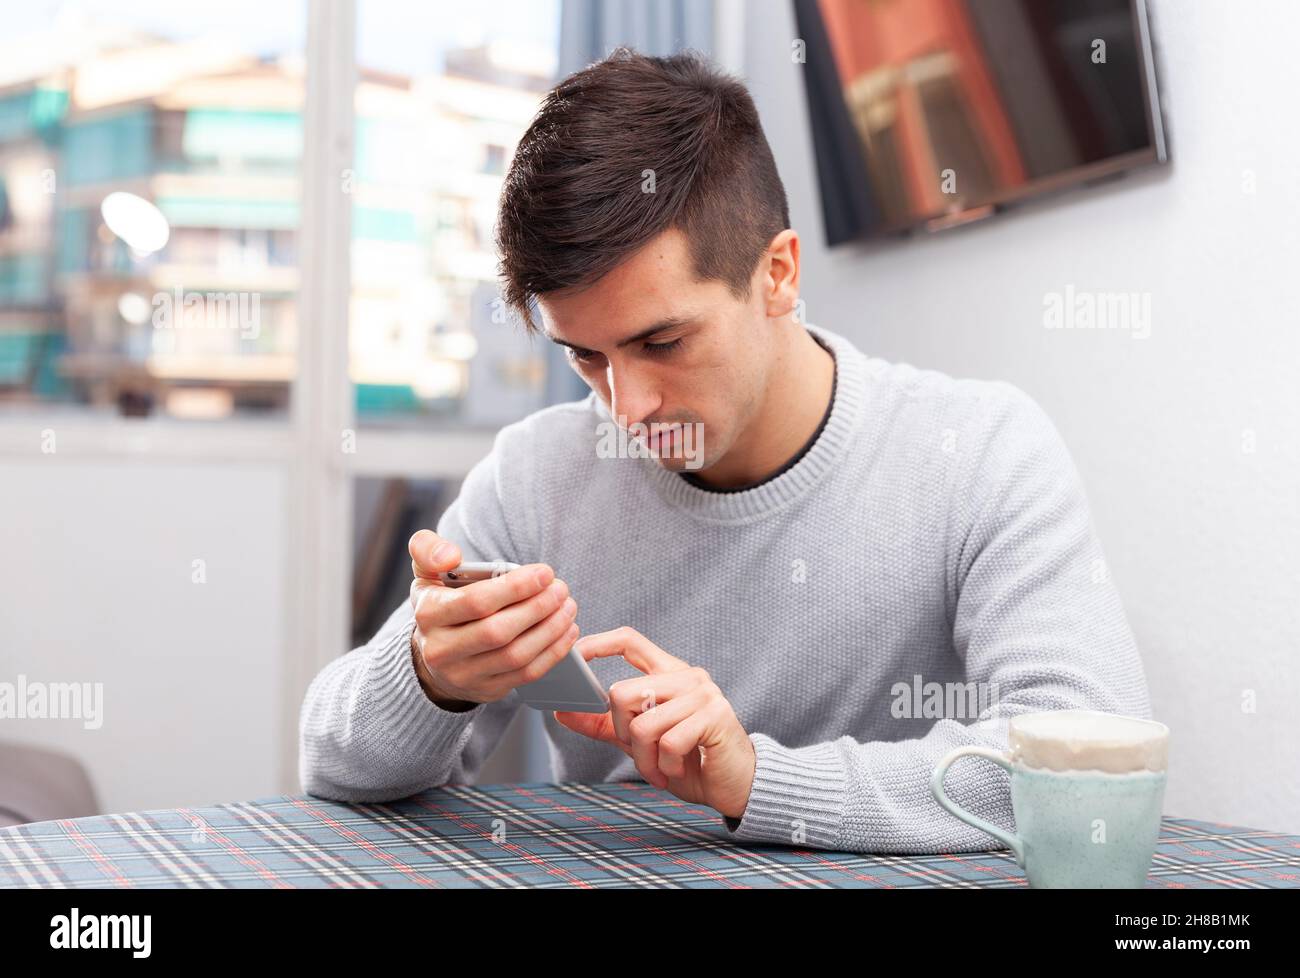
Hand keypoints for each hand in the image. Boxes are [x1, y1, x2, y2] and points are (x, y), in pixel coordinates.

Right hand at [407, 530, 579, 705]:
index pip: (475, 602)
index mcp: (428, 614)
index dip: (515, 587)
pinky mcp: (487, 689)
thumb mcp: (426, 573)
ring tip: (567, 607)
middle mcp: (441, 649)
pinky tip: (567, 631)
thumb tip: (449, 556)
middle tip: (560, 589)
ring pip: (515, 655)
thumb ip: (428, 550)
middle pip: (497, 631)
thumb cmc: (441, 603)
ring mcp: (464, 674)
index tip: (544, 573)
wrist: (434, 655)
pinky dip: (552, 652)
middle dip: (537, 608)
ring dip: (550, 630)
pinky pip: (526, 674)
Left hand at [554, 627, 755, 820]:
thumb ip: (604, 724)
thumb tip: (563, 710)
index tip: (576, 657)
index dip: (599, 644)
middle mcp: (687, 677)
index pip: (630, 641)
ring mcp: (703, 694)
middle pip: (623, 692)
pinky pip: (667, 742)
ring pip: (643, 723)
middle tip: (641, 754)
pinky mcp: (715, 717)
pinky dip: (664, 767)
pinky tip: (677, 771)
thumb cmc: (690, 759)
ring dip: (644, 759)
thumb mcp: (640, 741)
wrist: (736, 785)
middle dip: (622, 734)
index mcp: (668, 673)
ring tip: (659, 770)